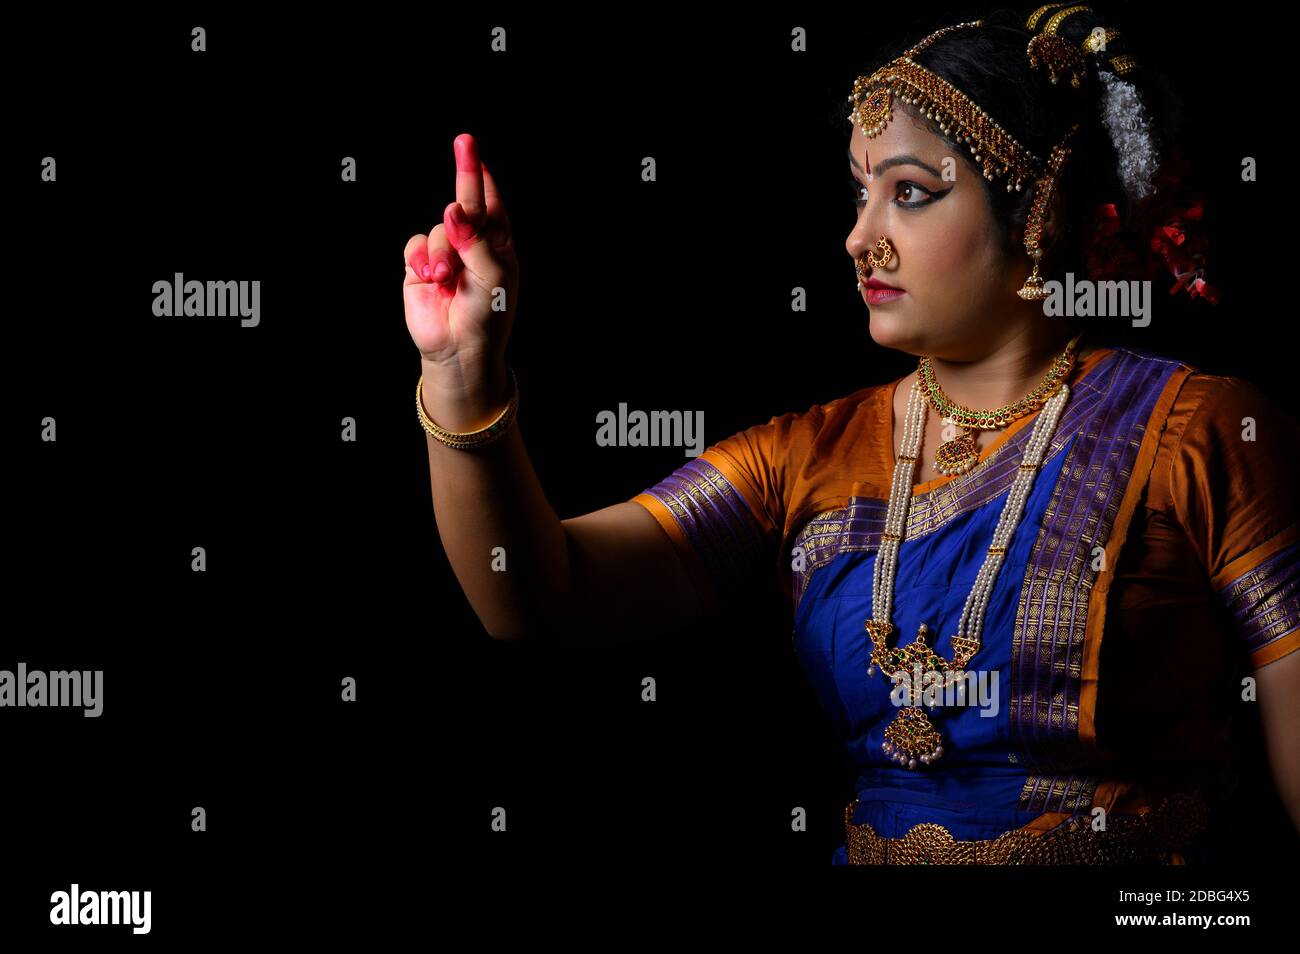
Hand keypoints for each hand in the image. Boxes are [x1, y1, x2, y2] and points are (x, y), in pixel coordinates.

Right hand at [403, 133, 518, 395]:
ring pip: (437, 229)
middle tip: (464, 142)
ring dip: (442, 252)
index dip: (480, 174)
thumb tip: (455, 209)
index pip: (489, 201)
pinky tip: (431, 279)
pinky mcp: (420, 266)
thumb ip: (476, 240)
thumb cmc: (488, 315)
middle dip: (464, 173)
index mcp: (497, 242)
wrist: (460, 351)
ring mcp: (444, 253)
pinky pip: (415, 246)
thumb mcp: (494, 276)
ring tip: (448, 278)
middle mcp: (470, 243)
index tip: (471, 144)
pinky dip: (422, 260)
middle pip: (462, 201)